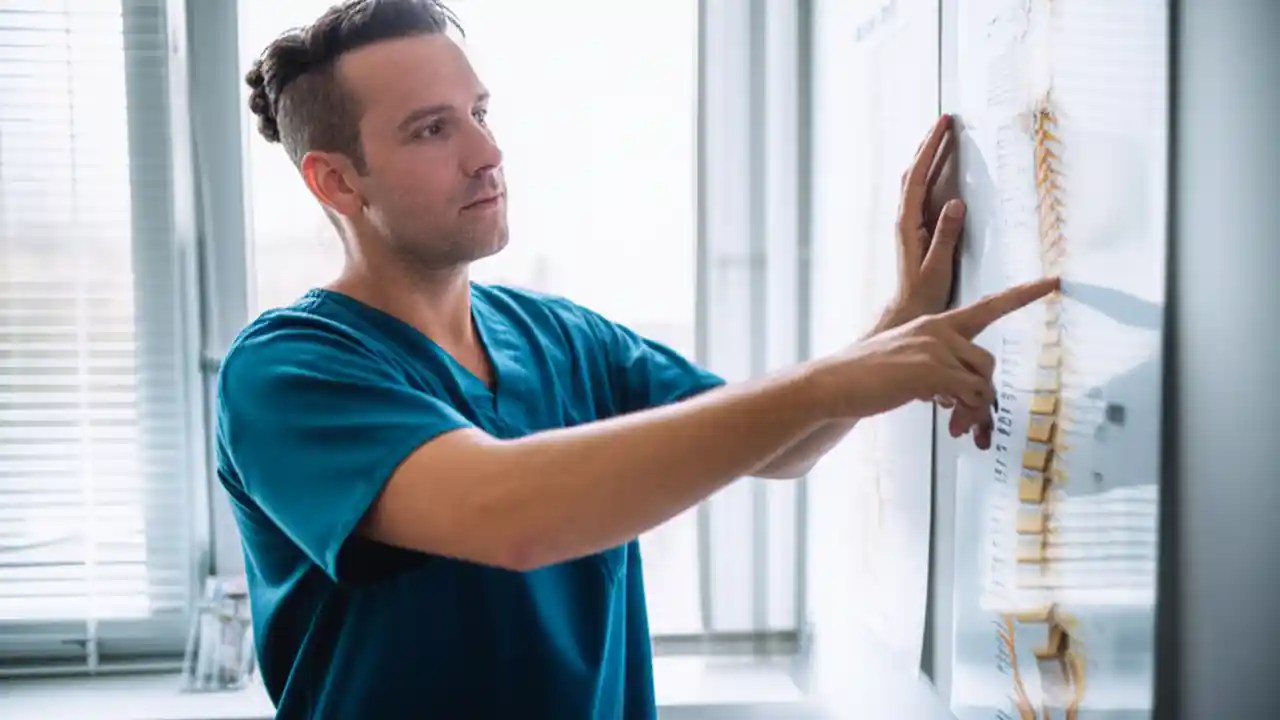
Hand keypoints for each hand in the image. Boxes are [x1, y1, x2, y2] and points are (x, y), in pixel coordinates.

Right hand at [812, 278, 1058, 428]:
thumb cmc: (865, 380)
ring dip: (974, 410)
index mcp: (933, 324)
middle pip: (987, 361)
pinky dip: (966, 415)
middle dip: (981, 396)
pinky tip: (947, 423)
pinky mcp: (932, 370)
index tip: (1054, 281)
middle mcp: (938, 330)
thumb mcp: (906, 366)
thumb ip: (938, 373)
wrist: (833, 384)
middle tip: (968, 426)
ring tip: (955, 427)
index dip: (1023, 294)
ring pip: (982, 381)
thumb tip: (963, 400)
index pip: (988, 305)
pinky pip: (971, 395)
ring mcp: (935, 348)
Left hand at [880, 114, 962, 329]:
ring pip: (918, 179)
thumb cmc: (923, 292)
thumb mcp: (937, 266)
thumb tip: (956, 202)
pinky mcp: (919, 226)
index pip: (917, 177)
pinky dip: (933, 171)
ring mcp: (911, 220)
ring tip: (944, 133)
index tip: (942, 126)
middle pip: (914, 171)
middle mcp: (906, 217)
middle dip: (929, 144)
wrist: (909, 309)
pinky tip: (942, 164)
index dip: (929, 149)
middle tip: (945, 120)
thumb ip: (946, 235)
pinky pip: (924, 190)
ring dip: (930, 154)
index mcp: (907, 223)